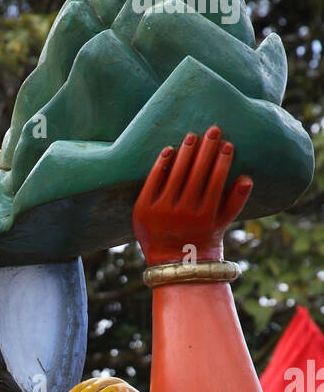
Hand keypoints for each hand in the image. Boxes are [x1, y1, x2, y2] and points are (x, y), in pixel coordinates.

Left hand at [133, 125, 252, 265]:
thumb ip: (236, 201)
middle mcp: (183, 215)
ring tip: (193, 136)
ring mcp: (162, 212)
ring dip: (186, 152)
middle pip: (197, 174)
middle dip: (207, 149)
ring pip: (176, 175)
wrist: (172, 261)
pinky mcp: (143, 210)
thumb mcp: (222, 223)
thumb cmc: (202, 236)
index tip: (228, 144)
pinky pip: (153, 181)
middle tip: (213, 130)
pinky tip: (170, 149)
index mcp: (204, 217)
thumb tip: (247, 178)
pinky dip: (162, 164)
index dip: (222, 161)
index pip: (215, 182)